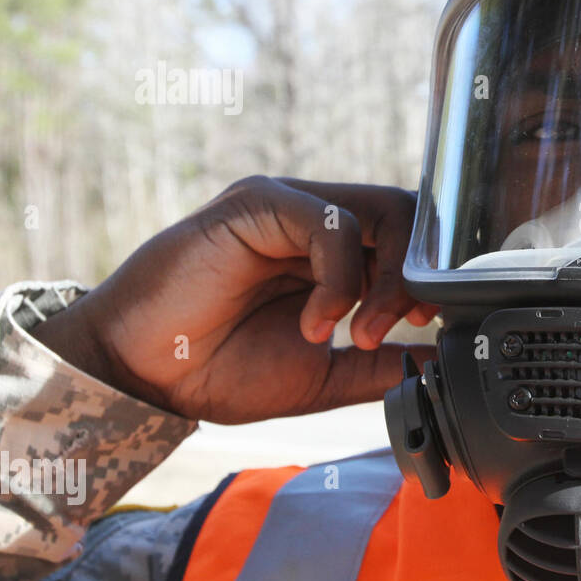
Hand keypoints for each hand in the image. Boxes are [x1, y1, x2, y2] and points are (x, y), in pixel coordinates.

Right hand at [33, 176, 437, 422]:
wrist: (144, 377)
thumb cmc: (220, 371)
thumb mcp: (324, 375)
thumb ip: (381, 366)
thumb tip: (436, 366)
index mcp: (331, 255)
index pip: (410, 238)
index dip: (430, 277)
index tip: (426, 323)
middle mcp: (314, 221)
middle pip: (407, 218)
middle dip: (417, 277)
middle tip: (403, 326)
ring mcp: (288, 208)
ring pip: (381, 212)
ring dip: (387, 279)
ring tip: (361, 333)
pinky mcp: (260, 204)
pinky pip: (332, 222)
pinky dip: (341, 278)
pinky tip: (318, 323)